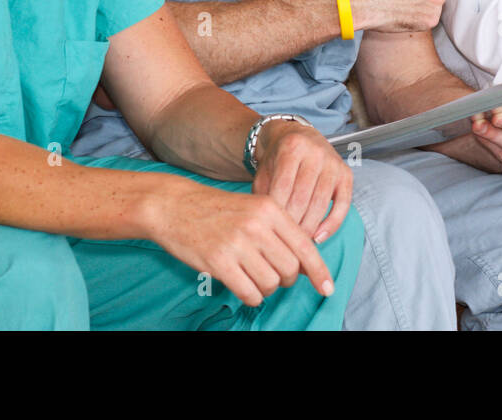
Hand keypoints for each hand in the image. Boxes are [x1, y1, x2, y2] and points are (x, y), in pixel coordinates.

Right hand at [148, 179, 335, 306]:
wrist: (175, 206)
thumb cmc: (217, 210)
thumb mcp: (254, 209)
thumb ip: (281, 232)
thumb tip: (305, 265)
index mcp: (270, 209)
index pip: (305, 246)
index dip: (319, 271)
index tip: (326, 288)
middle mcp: (257, 225)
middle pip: (290, 270)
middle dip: (285, 280)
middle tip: (272, 274)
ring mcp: (237, 244)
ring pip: (271, 283)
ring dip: (265, 288)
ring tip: (251, 276)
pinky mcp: (218, 262)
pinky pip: (249, 293)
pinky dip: (250, 296)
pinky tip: (241, 285)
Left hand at [251, 120, 352, 244]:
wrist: (298, 136)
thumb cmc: (278, 159)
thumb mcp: (264, 171)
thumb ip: (264, 194)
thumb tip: (268, 228)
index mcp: (292, 147)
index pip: (283, 188)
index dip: (276, 214)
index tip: (270, 231)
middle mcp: (316, 152)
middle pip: (302, 198)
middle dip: (291, 224)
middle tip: (282, 241)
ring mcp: (333, 163)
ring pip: (321, 204)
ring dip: (308, 228)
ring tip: (297, 242)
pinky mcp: (346, 173)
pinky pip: (343, 205)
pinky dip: (331, 225)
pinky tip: (318, 237)